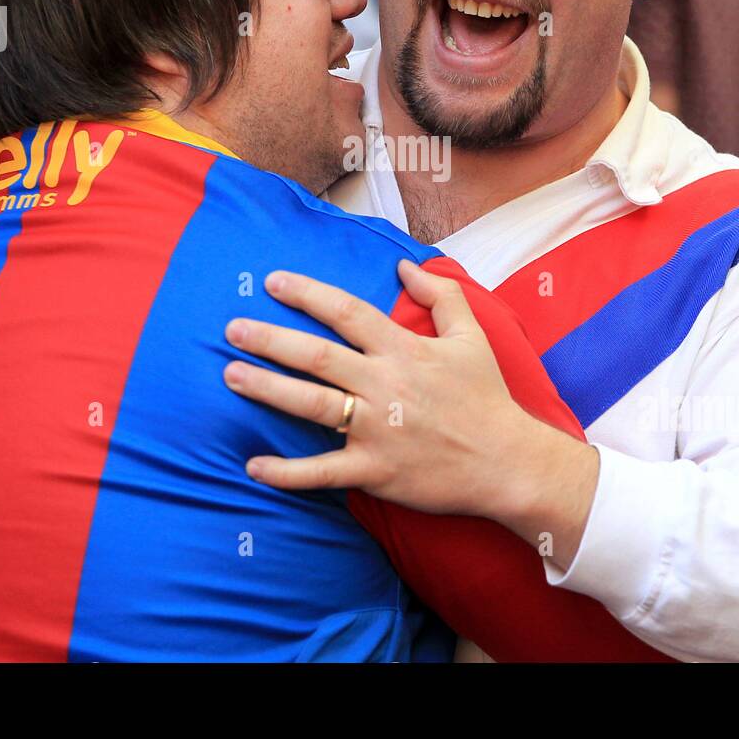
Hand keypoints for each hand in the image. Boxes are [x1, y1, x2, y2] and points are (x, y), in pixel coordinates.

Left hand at [222, 260, 595, 547]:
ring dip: (268, 389)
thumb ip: (441, 295)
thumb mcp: (472, 336)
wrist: (507, 462)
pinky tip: (253, 465)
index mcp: (403, 350)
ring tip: (231, 375)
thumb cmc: (487, 397)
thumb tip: (405, 266)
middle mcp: (384, 385)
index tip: (273, 281)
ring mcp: (376, 430)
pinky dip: (286, 472)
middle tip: (232, 329)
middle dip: (271, 339)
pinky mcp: (374, 470)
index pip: (347, 312)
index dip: (308, 294)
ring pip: (311, 405)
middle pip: (317, 356)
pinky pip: (322, 471)